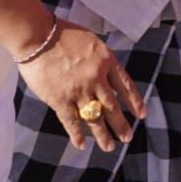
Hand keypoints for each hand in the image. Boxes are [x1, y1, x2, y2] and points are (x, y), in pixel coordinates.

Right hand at [15, 20, 144, 152]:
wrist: (38, 36)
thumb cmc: (63, 34)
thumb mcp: (92, 42)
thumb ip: (100, 60)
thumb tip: (105, 74)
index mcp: (106, 61)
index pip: (125, 86)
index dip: (134, 102)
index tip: (141, 115)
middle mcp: (97, 78)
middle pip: (112, 106)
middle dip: (121, 124)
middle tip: (128, 137)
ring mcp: (79, 90)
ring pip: (95, 118)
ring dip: (103, 135)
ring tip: (110, 147)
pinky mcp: (60, 100)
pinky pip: (71, 121)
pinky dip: (76, 135)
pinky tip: (81, 145)